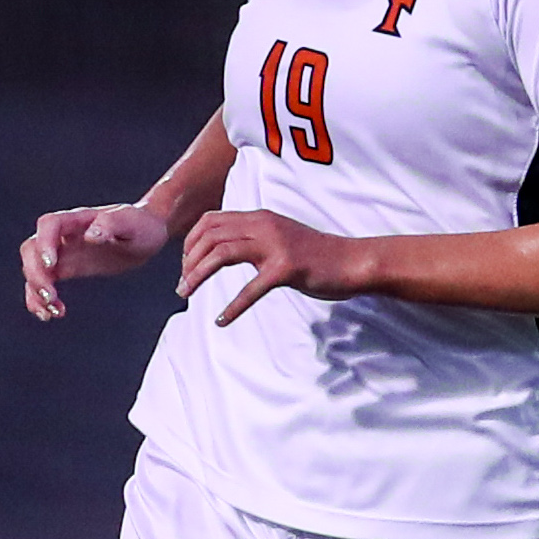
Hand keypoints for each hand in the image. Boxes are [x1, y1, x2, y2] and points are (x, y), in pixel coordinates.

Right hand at [21, 203, 172, 320]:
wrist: (147, 233)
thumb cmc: (140, 225)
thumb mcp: (131, 223)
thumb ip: (112, 224)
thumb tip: (91, 236)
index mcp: (78, 220)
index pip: (50, 224)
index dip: (44, 243)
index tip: (51, 264)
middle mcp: (64, 235)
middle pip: (32, 249)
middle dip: (36, 273)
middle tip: (50, 296)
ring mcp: (63, 252)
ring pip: (34, 268)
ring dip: (35, 290)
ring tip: (51, 311)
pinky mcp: (68, 267)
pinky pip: (45, 282)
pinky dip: (42, 298)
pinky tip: (52, 314)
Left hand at [178, 211, 364, 327]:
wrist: (355, 261)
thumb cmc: (320, 255)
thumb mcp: (281, 237)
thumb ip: (255, 239)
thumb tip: (226, 251)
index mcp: (260, 217)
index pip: (210, 220)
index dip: (191, 242)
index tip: (186, 264)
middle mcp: (263, 225)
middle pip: (210, 236)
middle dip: (188, 261)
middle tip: (182, 285)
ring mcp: (275, 246)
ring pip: (221, 254)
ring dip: (197, 275)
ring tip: (187, 294)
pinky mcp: (287, 268)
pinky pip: (251, 289)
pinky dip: (233, 306)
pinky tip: (222, 320)